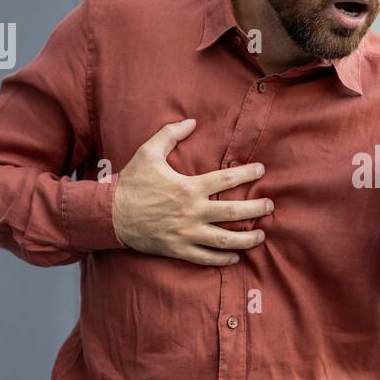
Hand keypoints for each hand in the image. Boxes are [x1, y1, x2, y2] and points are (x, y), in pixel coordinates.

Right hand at [111, 118, 272, 265]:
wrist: (109, 214)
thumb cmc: (131, 182)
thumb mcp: (148, 152)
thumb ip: (170, 134)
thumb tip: (191, 121)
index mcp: (188, 187)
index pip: (227, 180)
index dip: (248, 174)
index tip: (262, 171)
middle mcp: (191, 211)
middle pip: (234, 213)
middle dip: (257, 209)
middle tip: (270, 206)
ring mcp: (186, 233)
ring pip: (225, 240)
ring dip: (247, 239)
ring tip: (261, 235)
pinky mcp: (177, 249)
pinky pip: (206, 258)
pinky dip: (223, 259)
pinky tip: (235, 256)